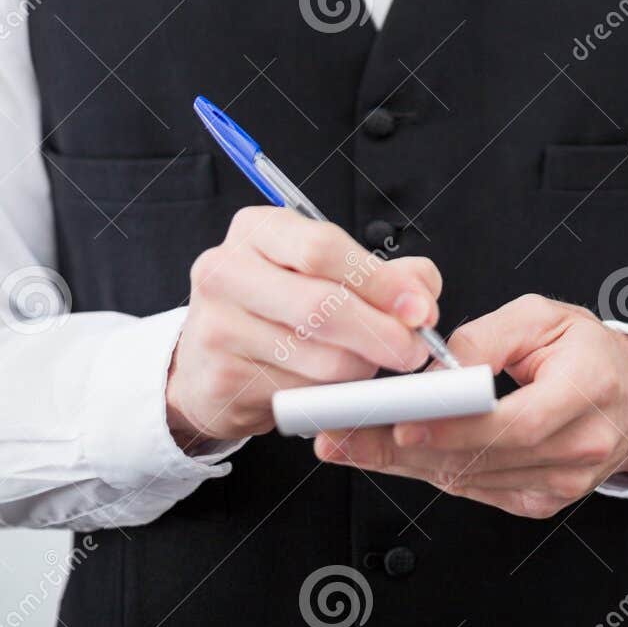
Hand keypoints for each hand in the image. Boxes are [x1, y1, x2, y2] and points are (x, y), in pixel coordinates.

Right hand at [165, 207, 441, 449]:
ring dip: (362, 368)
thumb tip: (423, 293)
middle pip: (320, 304)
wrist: (204, 361)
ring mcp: (218, 327)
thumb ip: (381, 275)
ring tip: (373, 365)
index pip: (323, 248)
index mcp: (256, 230)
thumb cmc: (274, 305)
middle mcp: (227, 271)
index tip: (419, 308)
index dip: (379, 281)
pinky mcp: (222, 379)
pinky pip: (301, 395)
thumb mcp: (320, 271)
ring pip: (317, 357)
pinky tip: (337, 387)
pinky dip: (332, 396)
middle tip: (413, 349)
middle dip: (380, 331)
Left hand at [312, 293, 627, 516]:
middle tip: (342, 432)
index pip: (509, 423)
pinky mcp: (541, 502)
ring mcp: (559, 484)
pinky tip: (397, 452)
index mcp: (584, 394)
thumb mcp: (544, 317)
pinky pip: (476, 490)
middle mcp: (575, 449)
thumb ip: (487, 339)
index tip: (400, 420)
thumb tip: (435, 365)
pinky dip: (434, 469)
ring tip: (352, 439)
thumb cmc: (590, 351)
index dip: (450, 427)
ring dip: (405, 462)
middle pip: (477, 459)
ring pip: (468, 481)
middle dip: (400, 446)